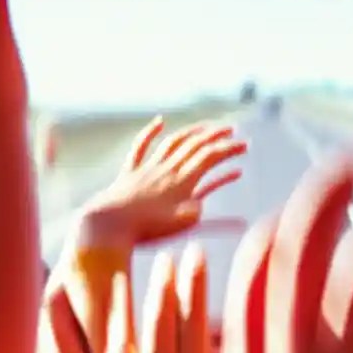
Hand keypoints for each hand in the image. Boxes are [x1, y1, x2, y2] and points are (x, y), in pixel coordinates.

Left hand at [79, 118, 245, 247]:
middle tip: (232, 131)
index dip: (229, 149)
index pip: (210, 156)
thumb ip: (206, 220)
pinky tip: (159, 122)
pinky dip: (151, 132)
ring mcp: (147, 167)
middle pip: (195, 144)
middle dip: (216, 135)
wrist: (108, 225)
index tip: (245, 146)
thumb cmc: (146, 230)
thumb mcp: (181, 226)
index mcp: (182, 181)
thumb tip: (227, 218)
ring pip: (174, 142)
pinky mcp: (130, 172)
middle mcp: (167, 168)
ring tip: (205, 127)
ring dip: (192, 132)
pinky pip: (141, 146)